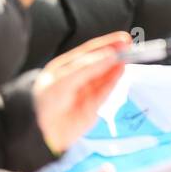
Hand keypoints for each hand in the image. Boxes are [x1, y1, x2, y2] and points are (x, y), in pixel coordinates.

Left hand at [32, 32, 130, 154]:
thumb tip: (110, 55)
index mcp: (66, 67)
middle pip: (100, 62)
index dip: (107, 43)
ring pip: (105, 75)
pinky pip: (106, 90)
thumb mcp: (63, 81)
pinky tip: (122, 70)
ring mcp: (85, 92)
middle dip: (115, 53)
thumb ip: (88, 68)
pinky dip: (115, 80)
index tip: (122, 38)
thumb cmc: (45, 102)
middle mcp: (77, 78)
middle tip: (130, 45)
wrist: (40, 132)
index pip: (90, 51)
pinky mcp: (92, 107)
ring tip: (130, 56)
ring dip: (117, 65)